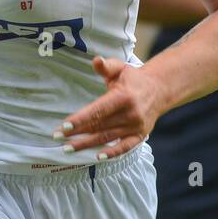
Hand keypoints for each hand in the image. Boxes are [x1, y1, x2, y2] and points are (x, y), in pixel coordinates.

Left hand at [53, 56, 167, 159]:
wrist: (159, 90)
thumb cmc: (133, 79)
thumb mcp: (121, 68)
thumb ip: (107, 66)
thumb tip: (96, 60)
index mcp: (124, 96)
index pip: (98, 110)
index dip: (81, 119)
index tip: (65, 125)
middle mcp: (131, 113)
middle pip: (99, 125)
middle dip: (77, 132)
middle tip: (57, 137)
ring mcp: (136, 126)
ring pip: (107, 137)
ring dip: (86, 145)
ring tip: (67, 148)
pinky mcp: (140, 135)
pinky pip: (125, 148)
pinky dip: (112, 153)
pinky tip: (97, 158)